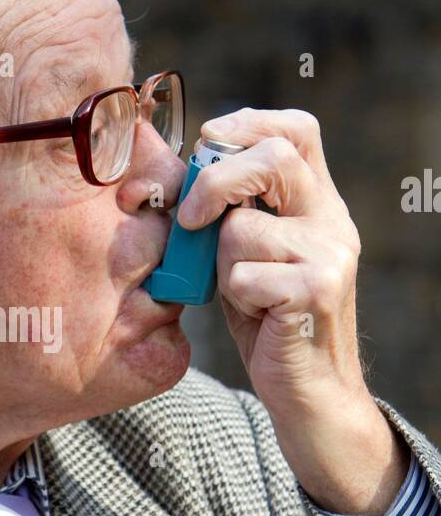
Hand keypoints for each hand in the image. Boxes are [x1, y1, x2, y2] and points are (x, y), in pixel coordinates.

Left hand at [177, 108, 408, 513]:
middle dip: (216, 181)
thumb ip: (233, 212)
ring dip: (223, 262)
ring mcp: (330, 254)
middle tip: (192, 219)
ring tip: (244, 292)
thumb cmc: (268, 322)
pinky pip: (244, 274)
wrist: (310, 392)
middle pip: (274, 156)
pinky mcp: (317, 290)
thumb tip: (183, 168)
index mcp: (317, 203)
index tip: (208, 143)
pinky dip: (234, 298)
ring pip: (244, 226)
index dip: (249, 123)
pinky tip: (257, 317)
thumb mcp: (249, 255)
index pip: (297, 130)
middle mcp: (332, 220)